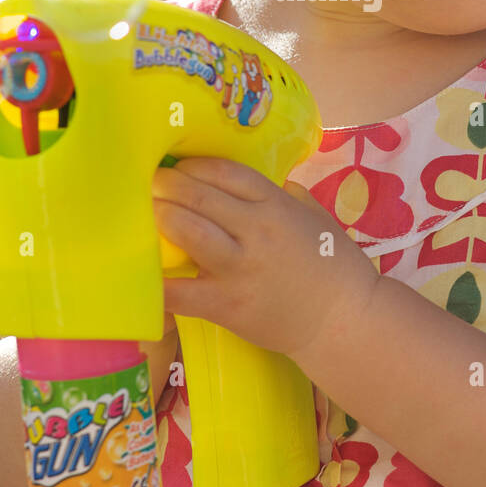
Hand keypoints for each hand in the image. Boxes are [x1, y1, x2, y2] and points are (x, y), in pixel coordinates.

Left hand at [151, 156, 379, 357]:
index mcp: (277, 206)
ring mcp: (239, 268)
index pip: (226, 173)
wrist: (344, 322)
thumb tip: (269, 184)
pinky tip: (140, 278)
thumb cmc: (336, 267)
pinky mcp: (227, 305)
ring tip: (146, 213)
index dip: (196, 165)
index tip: (178, 164)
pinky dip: (158, 285)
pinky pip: (182, 292)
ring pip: (188, 231)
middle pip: (200, 196)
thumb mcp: (318, 218)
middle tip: (150, 182)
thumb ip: (290, 197)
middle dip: (168, 185)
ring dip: (161, 217)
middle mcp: (256, 230)